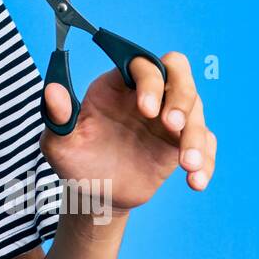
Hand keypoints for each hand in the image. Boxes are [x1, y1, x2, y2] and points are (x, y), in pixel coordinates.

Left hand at [39, 51, 215, 213]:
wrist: (94, 194)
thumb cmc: (74, 161)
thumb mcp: (58, 143)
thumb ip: (57, 117)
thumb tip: (51, 90)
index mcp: (117, 85)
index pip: (143, 64)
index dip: (151, 80)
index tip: (146, 109)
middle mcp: (147, 96)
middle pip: (179, 76)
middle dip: (182, 97)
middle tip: (173, 124)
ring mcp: (167, 120)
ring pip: (196, 112)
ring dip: (196, 137)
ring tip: (187, 166)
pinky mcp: (180, 145)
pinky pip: (205, 144)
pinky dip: (206, 160)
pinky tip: (196, 181)